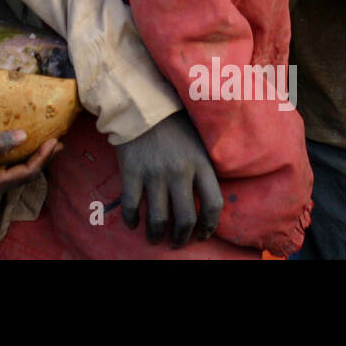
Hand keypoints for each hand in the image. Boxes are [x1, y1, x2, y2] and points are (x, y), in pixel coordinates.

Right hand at [0, 131, 60, 199]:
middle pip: (24, 174)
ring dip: (29, 158)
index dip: (43, 157)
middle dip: (42, 159)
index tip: (55, 141)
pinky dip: (13, 157)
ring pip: (14, 172)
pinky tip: (14, 147)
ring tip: (41, 144)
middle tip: (57, 143)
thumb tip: (24, 135)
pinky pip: (2, 167)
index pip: (27, 173)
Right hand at [114, 113, 222, 246]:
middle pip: (186, 218)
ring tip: (155, 238)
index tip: (202, 234)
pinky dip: (132, 220)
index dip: (209, 226)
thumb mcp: (198, 142)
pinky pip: (131, 205)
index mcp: (200, 163)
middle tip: (177, 243)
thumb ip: (203, 168)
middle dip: (181, 237)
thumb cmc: (173, 123)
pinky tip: (133, 224)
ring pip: (159, 218)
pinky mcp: (131, 171)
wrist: (141, 103)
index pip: (213, 204)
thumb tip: (205, 200)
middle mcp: (179, 171)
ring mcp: (154, 173)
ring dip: (157, 234)